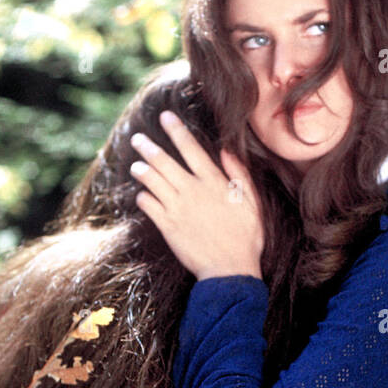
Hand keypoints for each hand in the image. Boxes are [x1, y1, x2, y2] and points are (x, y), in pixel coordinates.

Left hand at [130, 111, 263, 281]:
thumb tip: (226, 151)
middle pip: (163, 161)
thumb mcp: (251, 203)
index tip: (165, 117)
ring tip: (136, 166)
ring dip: (141, 170)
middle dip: (148, 147)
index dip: (176, 130)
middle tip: (137, 138)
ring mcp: (177, 208)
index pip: (190, 148)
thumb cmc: (246, 238)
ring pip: (151, 181)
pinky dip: (143, 197)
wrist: (230, 270)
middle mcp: (192, 190)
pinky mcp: (167, 226)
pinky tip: (142, 195)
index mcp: (213, 182)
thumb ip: (238, 174)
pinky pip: (148, 205)